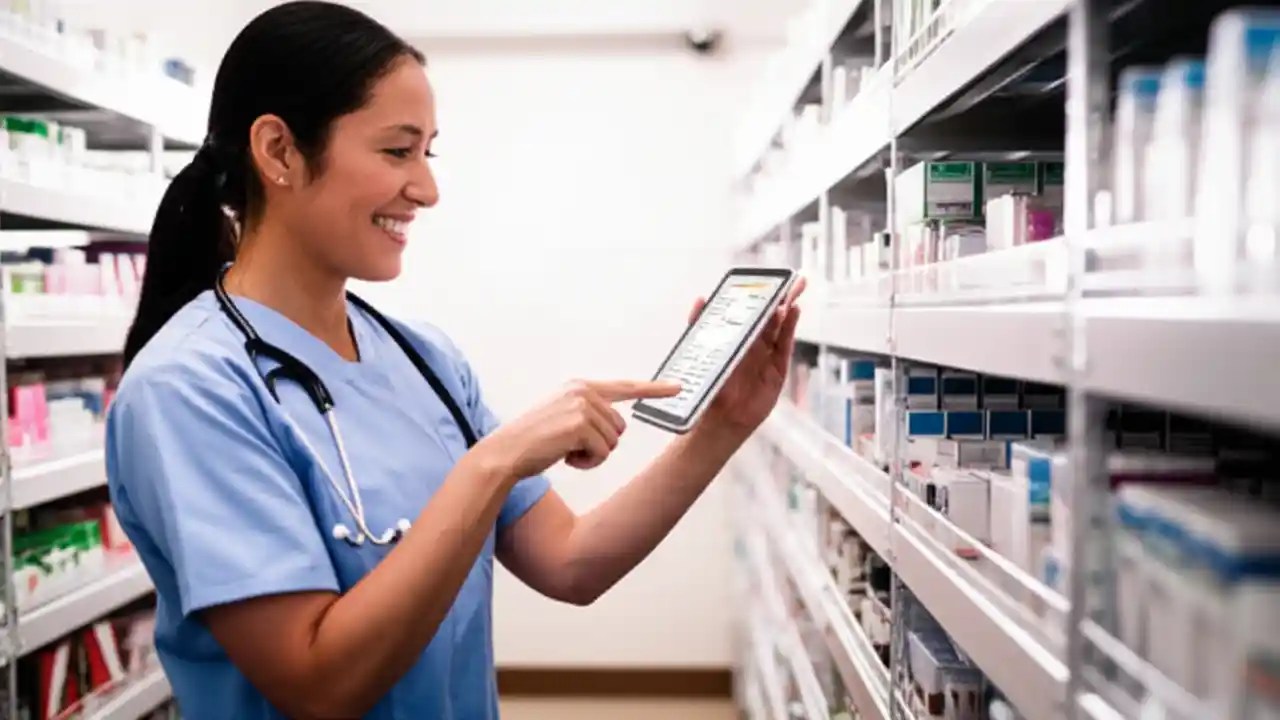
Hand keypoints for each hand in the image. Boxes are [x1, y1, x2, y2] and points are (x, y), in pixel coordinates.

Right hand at [477, 379, 680, 479]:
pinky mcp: (580, 425)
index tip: (678, 387)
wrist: (507, 453)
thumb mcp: (563, 417)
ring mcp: (582, 406)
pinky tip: (564, 458)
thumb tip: (618, 425)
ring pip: (613, 442)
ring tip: (564, 451)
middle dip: (600, 444)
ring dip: (592, 455)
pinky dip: (586, 463)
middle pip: (620, 427)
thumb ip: (589, 413)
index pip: (626, 386)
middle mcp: (583, 391)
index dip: (654, 389)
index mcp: (581, 387)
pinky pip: (602, 454)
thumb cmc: (534, 441)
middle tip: (570, 447)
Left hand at [692, 277, 806, 436]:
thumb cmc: (708, 388)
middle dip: (781, 297)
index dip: (760, 295)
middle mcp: (752, 345)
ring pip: (779, 327)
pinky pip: (784, 345)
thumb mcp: (699, 352)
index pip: (750, 313)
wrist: (718, 419)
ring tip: (794, 290)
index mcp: (735, 340)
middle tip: (791, 278)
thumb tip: (700, 299)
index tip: (768, 278)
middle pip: (770, 317)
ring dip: (787, 309)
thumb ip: (699, 326)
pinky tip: (793, 312)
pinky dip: (789, 329)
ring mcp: (766, 356)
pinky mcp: (776, 370)